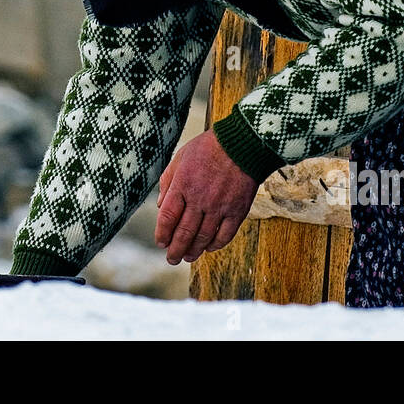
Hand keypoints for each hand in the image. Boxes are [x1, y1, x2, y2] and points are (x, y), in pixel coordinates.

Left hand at [155, 129, 259, 264]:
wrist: (243, 144)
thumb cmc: (209, 147)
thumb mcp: (181, 157)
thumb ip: (168, 181)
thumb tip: (161, 205)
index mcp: (182, 185)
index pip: (167, 218)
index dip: (162, 234)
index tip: (160, 242)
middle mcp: (199, 199)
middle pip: (184, 233)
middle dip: (175, 250)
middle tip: (171, 259)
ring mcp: (219, 206)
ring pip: (203, 237)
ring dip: (194, 251)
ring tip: (188, 257)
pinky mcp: (237, 211)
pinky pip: (225, 235)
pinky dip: (215, 245)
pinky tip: (209, 248)